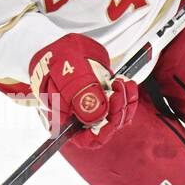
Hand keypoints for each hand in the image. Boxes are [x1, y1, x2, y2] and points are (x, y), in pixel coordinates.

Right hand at [29, 33, 137, 148]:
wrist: (63, 45)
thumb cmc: (56, 59)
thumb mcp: (66, 71)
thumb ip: (79, 93)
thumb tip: (98, 115)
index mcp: (65, 117)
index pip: (84, 139)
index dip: (100, 135)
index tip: (111, 121)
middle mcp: (81, 116)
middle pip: (105, 128)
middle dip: (116, 112)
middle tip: (117, 91)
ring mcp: (94, 106)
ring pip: (117, 117)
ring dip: (125, 103)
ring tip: (121, 82)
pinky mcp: (105, 96)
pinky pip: (122, 104)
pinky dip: (128, 95)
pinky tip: (126, 82)